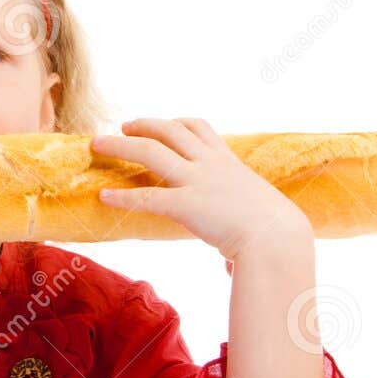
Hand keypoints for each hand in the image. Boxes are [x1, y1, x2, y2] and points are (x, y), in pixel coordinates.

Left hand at [92, 117, 311, 260]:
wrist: (278, 238)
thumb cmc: (276, 230)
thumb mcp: (257, 208)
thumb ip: (239, 218)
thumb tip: (231, 255)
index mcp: (228, 161)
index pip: (199, 127)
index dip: (176, 122)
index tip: (163, 122)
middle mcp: (210, 164)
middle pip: (169, 130)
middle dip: (143, 125)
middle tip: (122, 126)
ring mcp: (197, 181)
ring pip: (150, 152)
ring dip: (120, 145)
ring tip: (98, 144)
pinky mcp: (186, 204)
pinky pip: (146, 197)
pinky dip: (122, 196)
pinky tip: (103, 196)